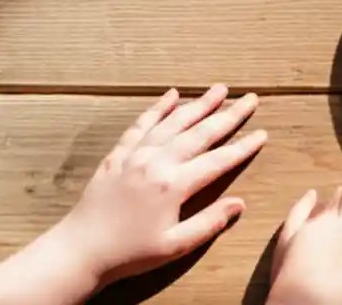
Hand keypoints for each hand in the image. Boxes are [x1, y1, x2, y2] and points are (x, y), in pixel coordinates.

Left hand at [52, 85, 265, 284]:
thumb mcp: (174, 246)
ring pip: (173, 123)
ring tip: (218, 89)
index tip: (261, 133)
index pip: (218, 161)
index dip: (242, 147)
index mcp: (174, 186)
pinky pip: (140, 125)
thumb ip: (209, 223)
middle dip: (228, 115)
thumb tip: (239, 203)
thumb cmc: (129, 253)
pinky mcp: (117, 155)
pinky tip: (171, 95)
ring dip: (198, 105)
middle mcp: (156, 163)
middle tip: (249, 98)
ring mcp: (135, 156)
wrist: (80, 250)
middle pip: (200, 133)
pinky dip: (157, 109)